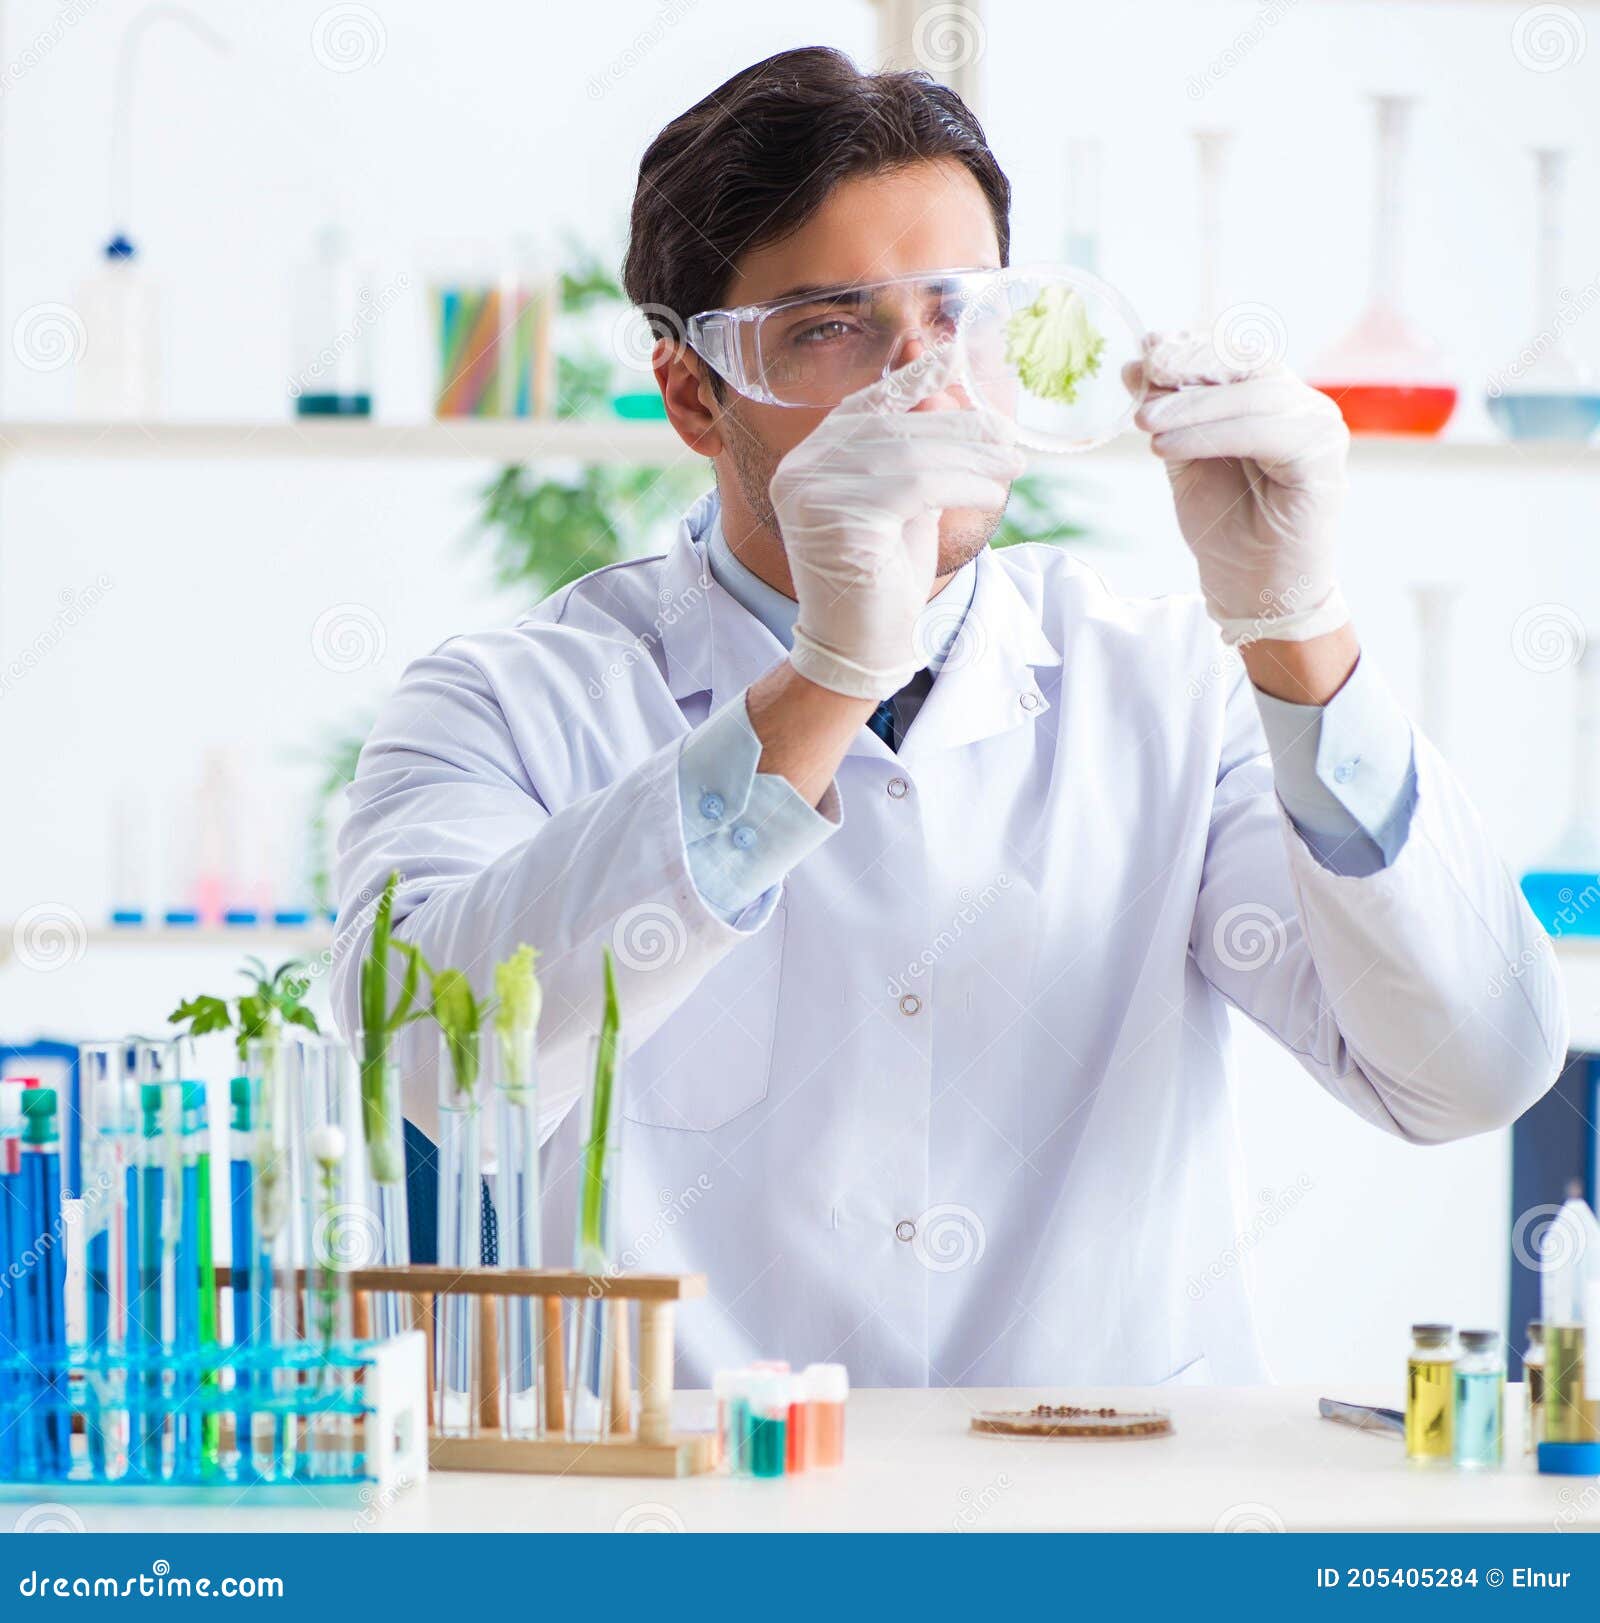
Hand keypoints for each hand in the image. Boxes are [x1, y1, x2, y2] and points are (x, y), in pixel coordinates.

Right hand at [768, 347, 1023, 699]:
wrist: (862, 647)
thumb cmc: (883, 577)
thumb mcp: (904, 502)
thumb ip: (915, 451)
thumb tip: (946, 390)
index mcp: (808, 461)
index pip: (865, 406)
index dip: (911, 381)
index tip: (954, 360)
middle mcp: (799, 471)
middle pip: (893, 427)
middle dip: (960, 429)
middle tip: (1011, 436)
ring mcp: (811, 495)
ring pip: (909, 455)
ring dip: (972, 458)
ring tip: (1013, 465)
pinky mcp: (838, 521)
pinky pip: (915, 487)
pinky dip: (964, 485)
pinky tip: (992, 494)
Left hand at [1128, 332, 1350, 645]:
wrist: (1255, 590)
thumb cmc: (1226, 529)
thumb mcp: (1185, 460)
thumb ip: (1168, 415)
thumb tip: (1134, 366)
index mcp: (1270, 399)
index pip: (1233, 355)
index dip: (1190, 347)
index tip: (1145, 351)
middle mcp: (1300, 405)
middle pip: (1247, 363)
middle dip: (1190, 365)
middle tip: (1144, 376)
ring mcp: (1318, 427)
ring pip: (1254, 394)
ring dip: (1192, 406)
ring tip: (1144, 421)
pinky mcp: (1323, 457)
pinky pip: (1266, 430)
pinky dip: (1212, 434)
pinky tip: (1167, 445)